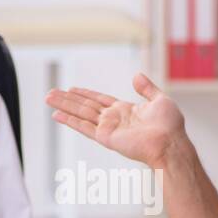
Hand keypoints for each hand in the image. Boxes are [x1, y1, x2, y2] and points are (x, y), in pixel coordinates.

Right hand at [45, 73, 185, 169]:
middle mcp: (113, 119)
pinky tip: (56, 115)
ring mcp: (108, 128)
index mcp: (125, 111)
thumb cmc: (169, 125)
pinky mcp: (105, 137)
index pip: (100, 100)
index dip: (86, 94)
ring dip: (63, 106)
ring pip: (80, 113)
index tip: (72, 88)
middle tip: (51, 92)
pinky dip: (69, 121)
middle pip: (85, 106)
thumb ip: (147, 88)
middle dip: (68, 99)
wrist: (170, 143)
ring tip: (48, 98)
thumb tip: (136, 75)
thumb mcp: (160, 100)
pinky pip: (84, 126)